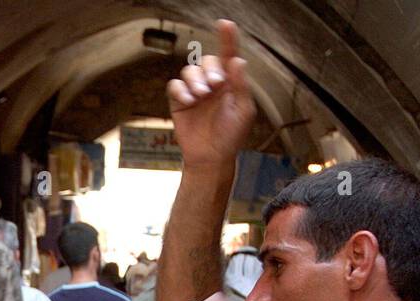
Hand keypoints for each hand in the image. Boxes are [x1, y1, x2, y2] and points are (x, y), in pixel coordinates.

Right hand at [166, 20, 256, 171]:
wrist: (211, 157)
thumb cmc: (231, 136)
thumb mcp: (243, 111)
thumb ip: (241, 85)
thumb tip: (238, 60)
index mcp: (230, 83)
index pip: (229, 56)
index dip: (227, 39)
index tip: (225, 24)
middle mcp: (212, 84)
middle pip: (206, 61)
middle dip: (210, 69)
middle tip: (214, 86)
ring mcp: (195, 92)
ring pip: (189, 71)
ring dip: (195, 80)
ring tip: (200, 96)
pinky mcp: (179, 102)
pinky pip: (175, 86)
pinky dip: (180, 90)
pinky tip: (189, 101)